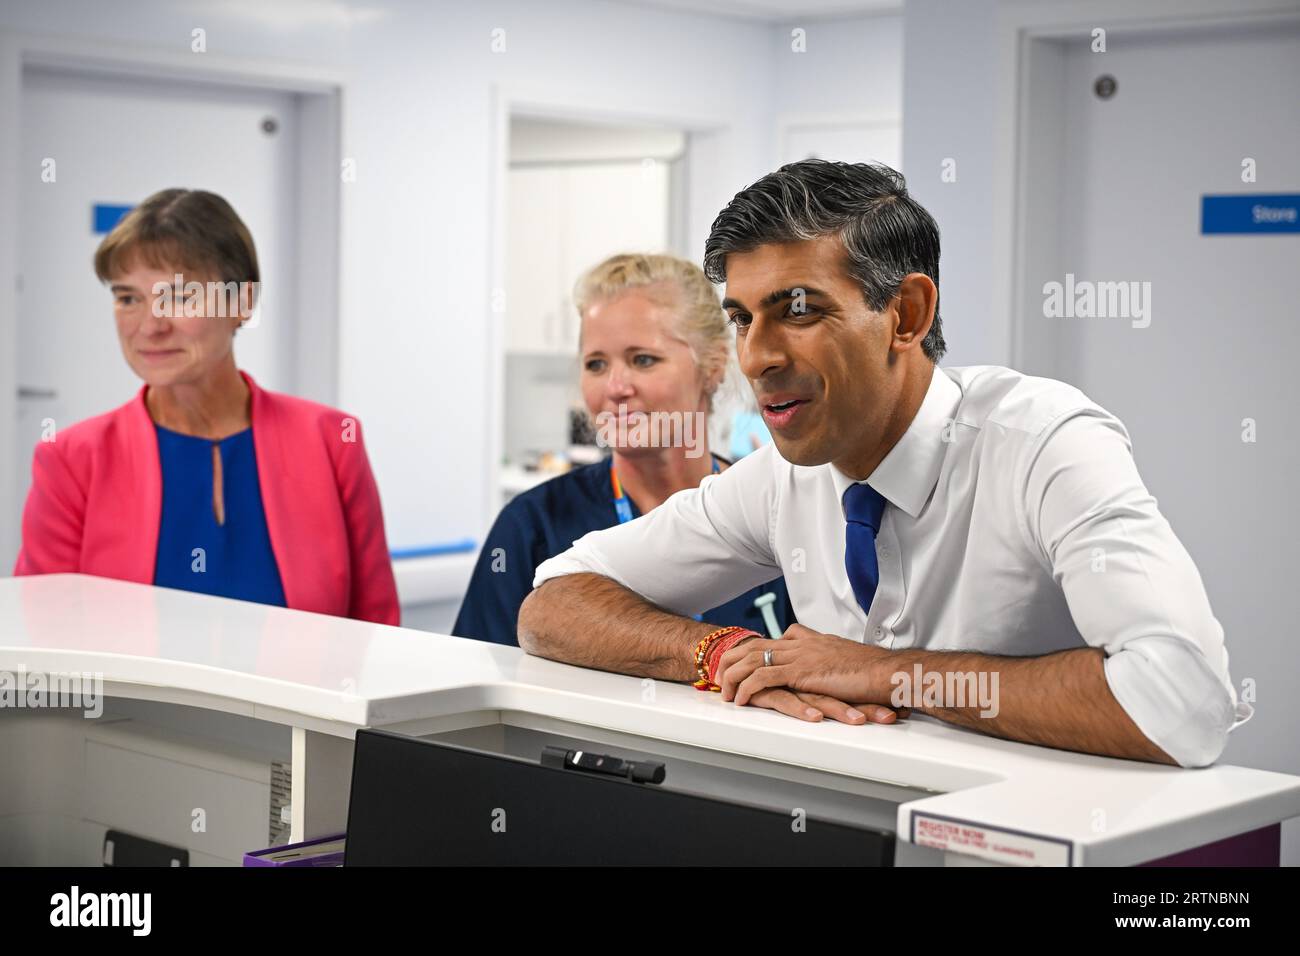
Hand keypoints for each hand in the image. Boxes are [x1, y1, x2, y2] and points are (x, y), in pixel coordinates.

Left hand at [717, 623, 906, 717]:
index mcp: (813, 640)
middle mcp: (802, 644)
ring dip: (734, 676)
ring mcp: (800, 656)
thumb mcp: (850, 662)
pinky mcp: (800, 672)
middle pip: (756, 645)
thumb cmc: (875, 672)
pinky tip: (741, 700)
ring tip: (724, 692)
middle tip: (720, 675)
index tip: (743, 660)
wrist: (887, 672)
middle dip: (734, 659)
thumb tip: (830, 672)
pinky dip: (748, 688)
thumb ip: (833, 663)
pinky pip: (763, 678)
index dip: (755, 649)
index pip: (776, 639)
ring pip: (753, 660)